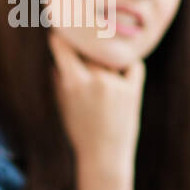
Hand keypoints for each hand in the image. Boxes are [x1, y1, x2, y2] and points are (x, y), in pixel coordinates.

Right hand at [49, 32, 144, 175]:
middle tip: (80, 50)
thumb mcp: (62, 104)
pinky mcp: (134, 90)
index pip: (64, 47)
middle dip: (83, 50)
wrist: (105, 157)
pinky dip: (126, 65)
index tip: (58, 32)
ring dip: (103, 60)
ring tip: (99, 76)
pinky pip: (131, 65)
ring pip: (108, 57)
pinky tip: (119, 72)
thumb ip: (58, 76)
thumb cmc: (79, 131)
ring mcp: (117, 84)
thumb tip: (56, 49)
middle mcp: (97, 79)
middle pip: (88, 50)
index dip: (59, 38)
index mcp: (75, 83)